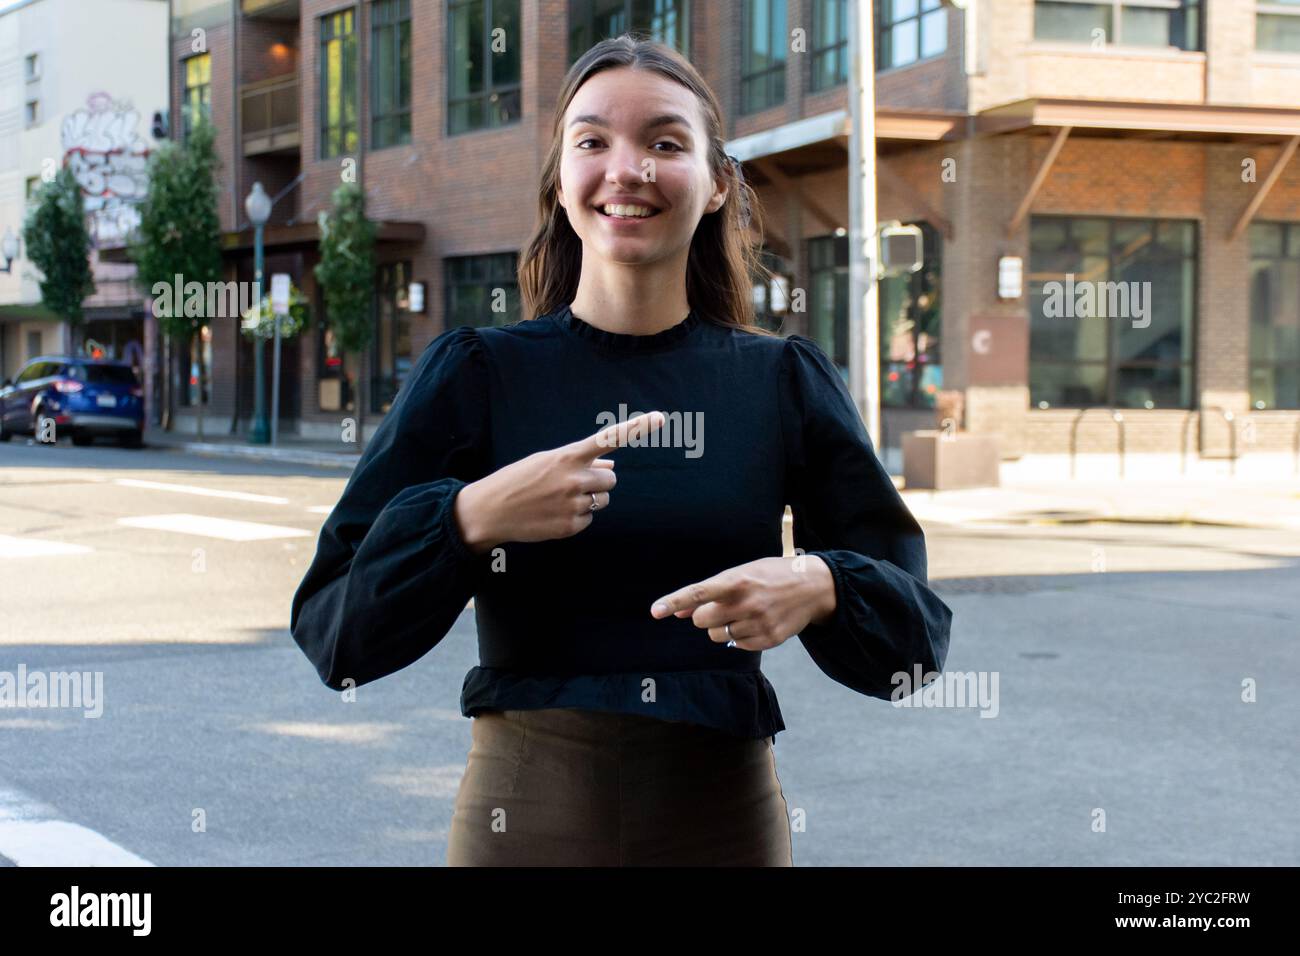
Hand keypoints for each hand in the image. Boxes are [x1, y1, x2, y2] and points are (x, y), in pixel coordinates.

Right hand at [454, 410, 665, 554]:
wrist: (490, 510)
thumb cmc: (519, 479)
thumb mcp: (547, 461)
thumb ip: (581, 461)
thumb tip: (612, 465)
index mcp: (567, 456)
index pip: (608, 439)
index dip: (636, 429)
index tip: (661, 418)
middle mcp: (574, 478)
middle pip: (611, 479)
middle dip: (599, 481)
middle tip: (574, 484)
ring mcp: (574, 504)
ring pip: (602, 500)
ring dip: (589, 499)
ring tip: (558, 499)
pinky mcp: (571, 526)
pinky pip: (589, 519)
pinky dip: (577, 517)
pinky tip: (554, 514)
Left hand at [648, 555, 837, 650]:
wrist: (813, 587)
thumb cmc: (770, 576)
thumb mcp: (741, 574)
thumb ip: (711, 592)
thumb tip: (680, 613)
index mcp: (737, 580)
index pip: (698, 593)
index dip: (674, 602)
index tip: (655, 611)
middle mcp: (746, 603)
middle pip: (701, 621)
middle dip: (703, 616)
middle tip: (719, 608)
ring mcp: (758, 623)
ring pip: (716, 636)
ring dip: (721, 627)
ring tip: (743, 612)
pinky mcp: (769, 640)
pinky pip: (736, 645)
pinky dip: (739, 636)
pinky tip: (756, 622)